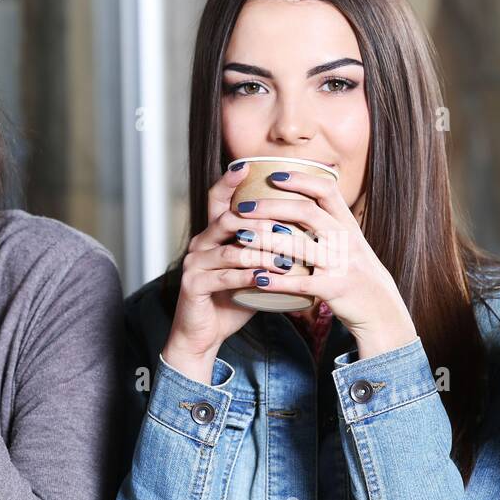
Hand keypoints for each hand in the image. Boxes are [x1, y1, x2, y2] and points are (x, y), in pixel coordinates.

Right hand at [162, 163, 274, 379]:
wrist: (203, 334)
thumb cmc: (231, 300)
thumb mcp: (251, 270)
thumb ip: (267, 250)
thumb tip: (305, 232)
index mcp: (212, 235)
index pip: (218, 201)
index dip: (230, 182)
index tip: (247, 165)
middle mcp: (200, 244)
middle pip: (227, 220)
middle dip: (259, 220)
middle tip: (288, 224)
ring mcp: (195, 264)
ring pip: (231, 250)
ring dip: (262, 253)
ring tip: (287, 257)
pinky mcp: (193, 285)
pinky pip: (225, 277)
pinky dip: (249, 277)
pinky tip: (268, 279)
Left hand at [228, 169, 415, 357]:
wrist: (381, 308)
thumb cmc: (357, 272)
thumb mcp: (350, 241)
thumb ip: (329, 222)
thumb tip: (301, 199)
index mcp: (347, 224)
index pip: (326, 190)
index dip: (300, 179)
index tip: (273, 176)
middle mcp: (345, 239)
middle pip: (306, 212)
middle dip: (271, 206)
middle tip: (243, 208)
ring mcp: (340, 264)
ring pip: (299, 246)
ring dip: (266, 241)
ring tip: (241, 238)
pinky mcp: (334, 289)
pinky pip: (301, 283)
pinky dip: (277, 281)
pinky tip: (257, 278)